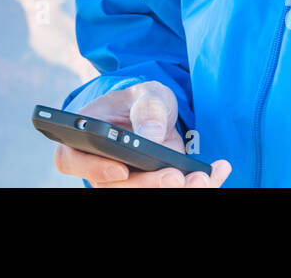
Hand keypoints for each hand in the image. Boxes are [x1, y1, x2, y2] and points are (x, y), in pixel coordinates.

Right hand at [52, 80, 230, 187]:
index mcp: (84, 140)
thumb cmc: (140, 103)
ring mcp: (126, 184)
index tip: (121, 169)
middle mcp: (101, 169)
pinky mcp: (151, 188)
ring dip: (178, 191)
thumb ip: (148, 111)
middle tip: (178, 177)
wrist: (155, 115)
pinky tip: (217, 172)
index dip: (94, 168)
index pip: (73, 160)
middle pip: (116, 188)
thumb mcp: (146, 95)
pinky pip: (170, 194)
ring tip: (204, 177)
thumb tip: (149, 137)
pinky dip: (196, 187)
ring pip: (144, 196)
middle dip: (150, 186)